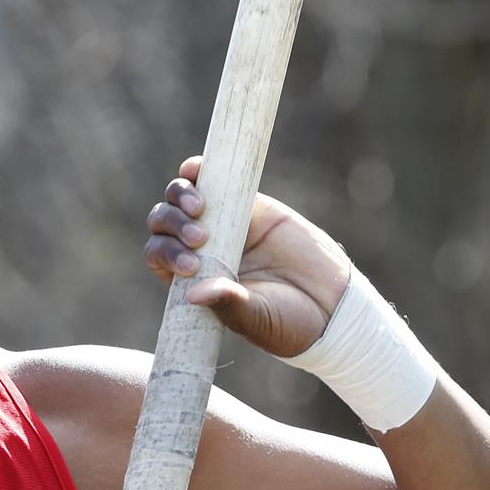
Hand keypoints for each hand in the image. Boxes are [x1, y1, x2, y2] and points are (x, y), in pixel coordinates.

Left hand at [145, 155, 353, 358]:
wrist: (330, 304)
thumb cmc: (287, 321)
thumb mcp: (256, 319)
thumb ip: (228, 305)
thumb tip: (194, 294)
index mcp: (192, 279)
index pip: (159, 257)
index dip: (165, 254)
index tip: (191, 265)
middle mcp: (201, 249)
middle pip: (164, 224)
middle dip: (171, 224)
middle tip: (199, 239)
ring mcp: (223, 223)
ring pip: (182, 199)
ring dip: (180, 196)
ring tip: (200, 209)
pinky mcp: (249, 203)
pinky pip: (216, 179)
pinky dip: (200, 170)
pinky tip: (197, 168)